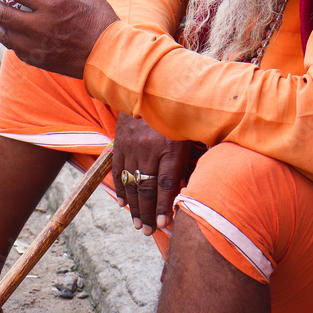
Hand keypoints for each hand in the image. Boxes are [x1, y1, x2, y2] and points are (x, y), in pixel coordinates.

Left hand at [0, 0, 118, 79]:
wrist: (108, 56)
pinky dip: (6, 38)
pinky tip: (5, 32)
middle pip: (3, 13)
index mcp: (52, 5)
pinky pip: (15, 48)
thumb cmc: (101, 21)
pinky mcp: (38, 60)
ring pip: (4, 34)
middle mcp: (40, 26)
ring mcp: (37, 46)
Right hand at [112, 114, 193, 234]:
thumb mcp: (194, 129)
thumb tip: (192, 183)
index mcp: (171, 146)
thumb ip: (194, 155)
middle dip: (147, 213)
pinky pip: (118, 170)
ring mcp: (132, 145)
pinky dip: (121, 188)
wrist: (151, 81)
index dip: (164, 206)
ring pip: (131, 182)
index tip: (163, 225)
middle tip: (147, 231)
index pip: (166, 184)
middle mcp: (149, 148)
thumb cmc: (181, 107)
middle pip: (147, 188)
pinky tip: (123, 204)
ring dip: (133, 206)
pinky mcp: (120, 141)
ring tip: (136, 224)